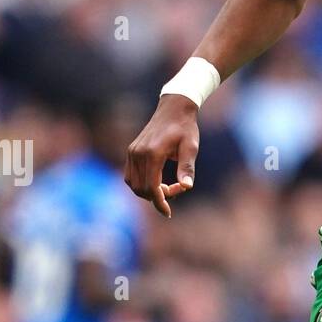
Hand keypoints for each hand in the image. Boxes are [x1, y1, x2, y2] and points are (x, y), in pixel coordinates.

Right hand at [124, 94, 199, 217]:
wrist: (174, 108)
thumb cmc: (185, 128)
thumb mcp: (191, 147)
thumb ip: (187, 167)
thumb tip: (186, 186)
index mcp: (152, 153)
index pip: (151, 187)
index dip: (159, 203)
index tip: (168, 212)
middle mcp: (138, 153)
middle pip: (141, 189)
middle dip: (157, 197)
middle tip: (176, 189)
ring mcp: (132, 152)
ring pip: (133, 184)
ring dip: (148, 192)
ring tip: (167, 186)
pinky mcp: (131, 151)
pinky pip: (130, 176)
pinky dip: (141, 184)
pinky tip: (158, 181)